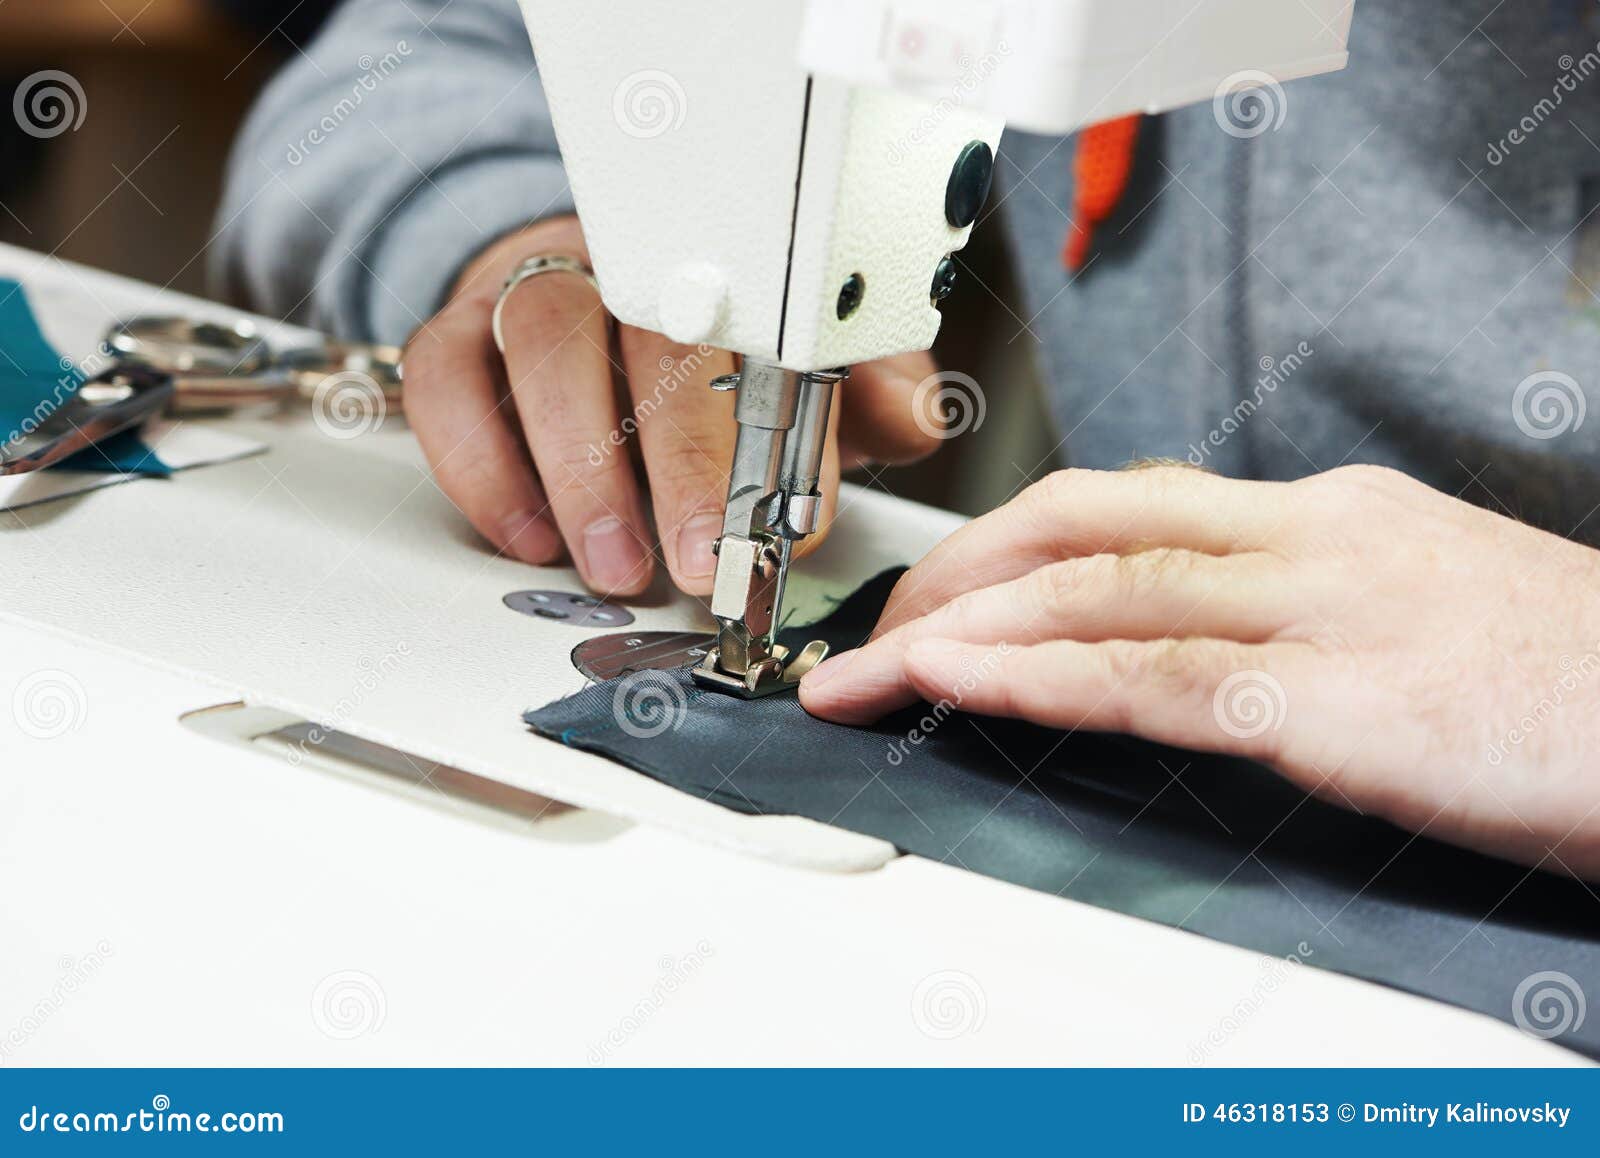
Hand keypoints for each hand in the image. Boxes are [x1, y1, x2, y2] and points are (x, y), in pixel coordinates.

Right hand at [402, 215, 942, 595]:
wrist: (583, 295)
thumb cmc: (703, 351)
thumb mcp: (806, 375)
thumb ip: (862, 396)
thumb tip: (915, 419)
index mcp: (727, 281)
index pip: (765, 338)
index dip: (784, 431)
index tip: (793, 519)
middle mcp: (630, 274)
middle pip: (654, 338)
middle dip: (684, 459)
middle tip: (700, 557)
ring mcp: (539, 294)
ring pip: (547, 344)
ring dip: (583, 467)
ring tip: (616, 565)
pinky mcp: (459, 334)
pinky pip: (447, 380)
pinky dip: (482, 464)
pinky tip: (528, 536)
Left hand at [800, 464, 1599, 878]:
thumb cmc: (1569, 686)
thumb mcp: (1420, 611)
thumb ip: (1300, 614)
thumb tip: (1190, 643)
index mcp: (1330, 515)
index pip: (1133, 502)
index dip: (1015, 540)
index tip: (948, 585)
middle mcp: (1313, 539)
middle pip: (1088, 521)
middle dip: (962, 569)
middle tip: (882, 625)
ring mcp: (1322, 613)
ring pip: (1099, 590)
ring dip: (965, 628)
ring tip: (874, 668)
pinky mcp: (1335, 705)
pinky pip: (1148, 677)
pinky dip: (1036, 677)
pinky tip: (958, 685)